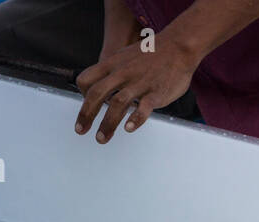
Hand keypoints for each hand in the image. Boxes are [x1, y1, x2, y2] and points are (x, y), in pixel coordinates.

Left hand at [74, 33, 197, 142]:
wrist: (178, 46)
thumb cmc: (151, 54)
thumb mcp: (125, 56)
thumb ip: (112, 71)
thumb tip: (101, 87)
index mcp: (113, 64)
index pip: (86, 79)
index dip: (82, 95)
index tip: (86, 108)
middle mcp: (123, 73)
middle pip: (97, 93)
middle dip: (86, 114)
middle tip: (81, 130)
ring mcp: (139, 83)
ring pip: (118, 103)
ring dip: (107, 123)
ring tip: (101, 138)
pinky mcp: (156, 92)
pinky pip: (144, 107)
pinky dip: (136, 119)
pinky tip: (129, 128)